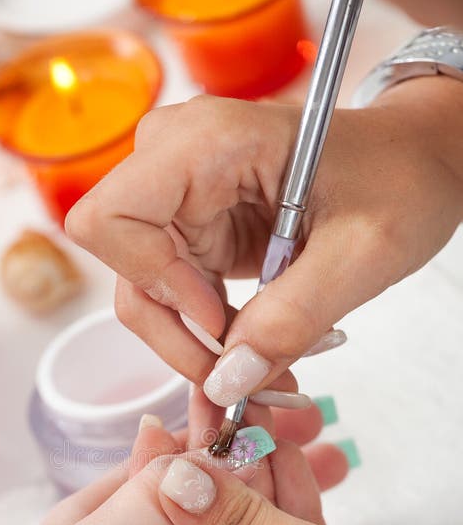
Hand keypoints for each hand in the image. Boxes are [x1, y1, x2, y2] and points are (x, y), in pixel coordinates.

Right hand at [66, 78, 462, 405]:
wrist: (414, 162)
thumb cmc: (401, 179)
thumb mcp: (363, 254)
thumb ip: (292, 319)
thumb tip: (227, 383)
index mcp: (208, 141)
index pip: (110, 218)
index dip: (153, 282)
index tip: (217, 317)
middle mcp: (177, 161)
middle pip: (123, 268)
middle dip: (176, 331)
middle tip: (241, 369)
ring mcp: (181, 196)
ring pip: (143, 291)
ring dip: (193, 342)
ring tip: (259, 367)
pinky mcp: (194, 228)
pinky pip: (172, 295)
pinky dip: (207, 333)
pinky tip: (254, 348)